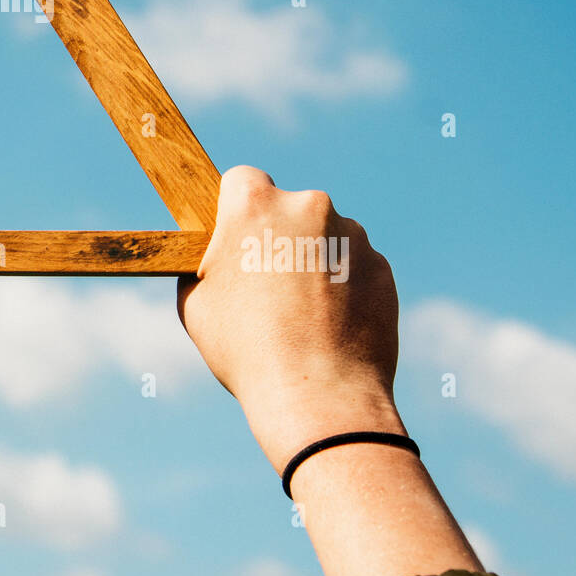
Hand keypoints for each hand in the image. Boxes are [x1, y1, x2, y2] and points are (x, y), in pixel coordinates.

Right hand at [177, 165, 403, 473]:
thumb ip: (207, 264)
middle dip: (279, 235)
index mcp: (255, 206)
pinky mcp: (381, 267)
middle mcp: (308, 207)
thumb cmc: (247, 350)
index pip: (242, 180)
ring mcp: (352, 235)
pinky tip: (330, 325)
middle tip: (267, 284)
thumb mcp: (195, 303)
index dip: (235, 208)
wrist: (319, 396)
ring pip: (326, 236)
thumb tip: (217, 258)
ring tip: (301, 314)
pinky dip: (344, 286)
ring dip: (314, 260)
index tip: (237, 237)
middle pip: (288, 208)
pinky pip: (355, 266)